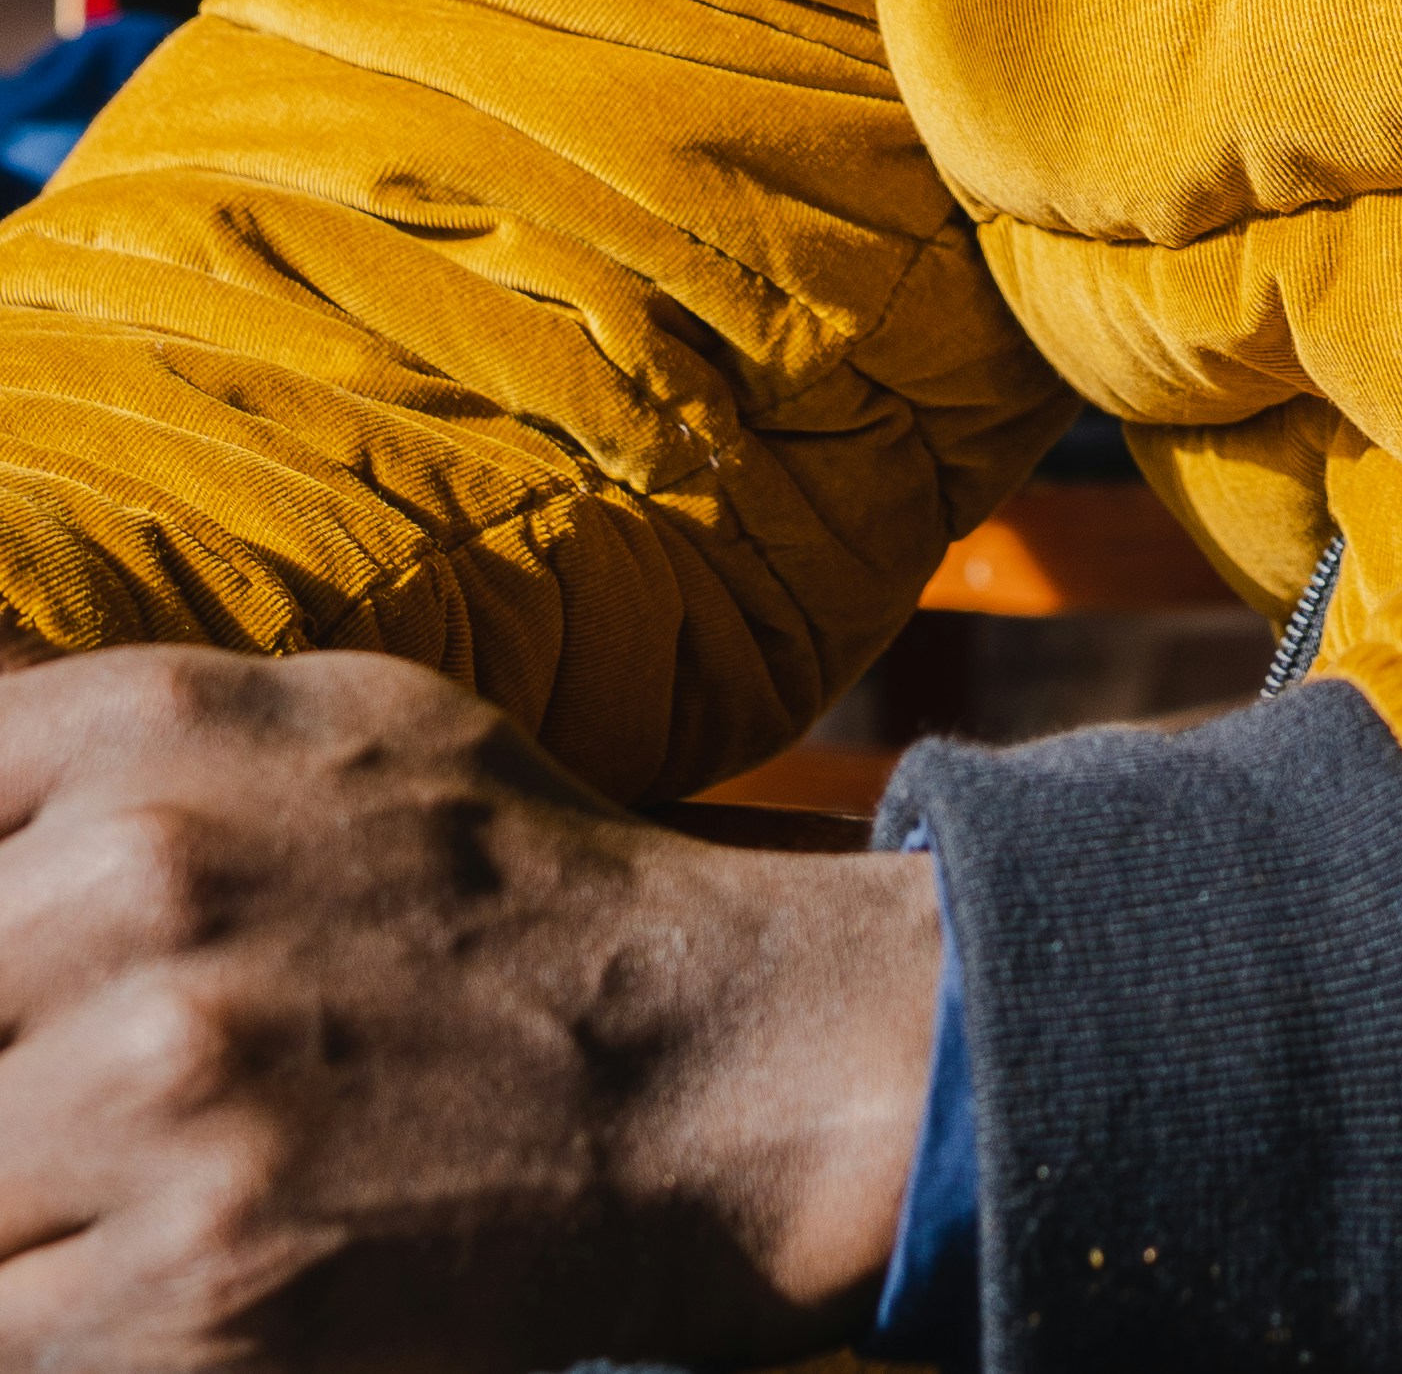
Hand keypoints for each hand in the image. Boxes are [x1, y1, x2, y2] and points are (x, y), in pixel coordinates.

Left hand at [0, 646, 939, 1368]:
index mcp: (153, 730)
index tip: (30, 988)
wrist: (702, 1068)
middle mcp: (141, 887)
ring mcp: (160, 1096)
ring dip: (27, 1210)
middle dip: (11, 1067)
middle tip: (98, 1095)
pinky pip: (15, 1329)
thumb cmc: (501, 889)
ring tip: (148, 1180)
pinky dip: (73, 1314)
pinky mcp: (190, 1287)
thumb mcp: (325, 719)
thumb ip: (100, 734)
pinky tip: (171, 1260)